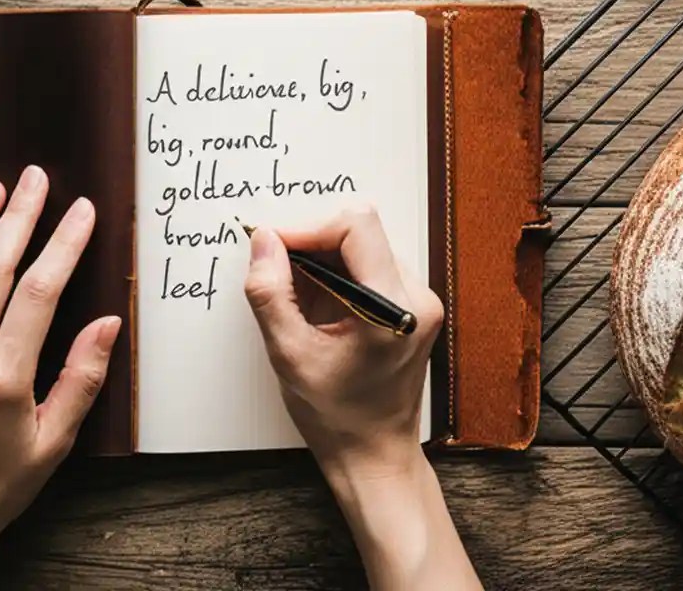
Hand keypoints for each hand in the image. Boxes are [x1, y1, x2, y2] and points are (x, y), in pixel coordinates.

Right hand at [244, 206, 480, 590]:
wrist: (375, 455)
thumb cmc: (337, 417)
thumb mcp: (289, 355)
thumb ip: (271, 293)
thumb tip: (262, 241)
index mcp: (393, 308)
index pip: (356, 226)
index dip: (306, 228)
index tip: (270, 246)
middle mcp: (417, 296)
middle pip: (360, 232)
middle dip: (311, 242)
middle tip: (276, 270)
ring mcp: (420, 300)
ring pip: (364, 246)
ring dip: (322, 258)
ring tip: (294, 294)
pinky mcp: (413, 306)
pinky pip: (371, 267)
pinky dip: (337, 273)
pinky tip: (316, 304)